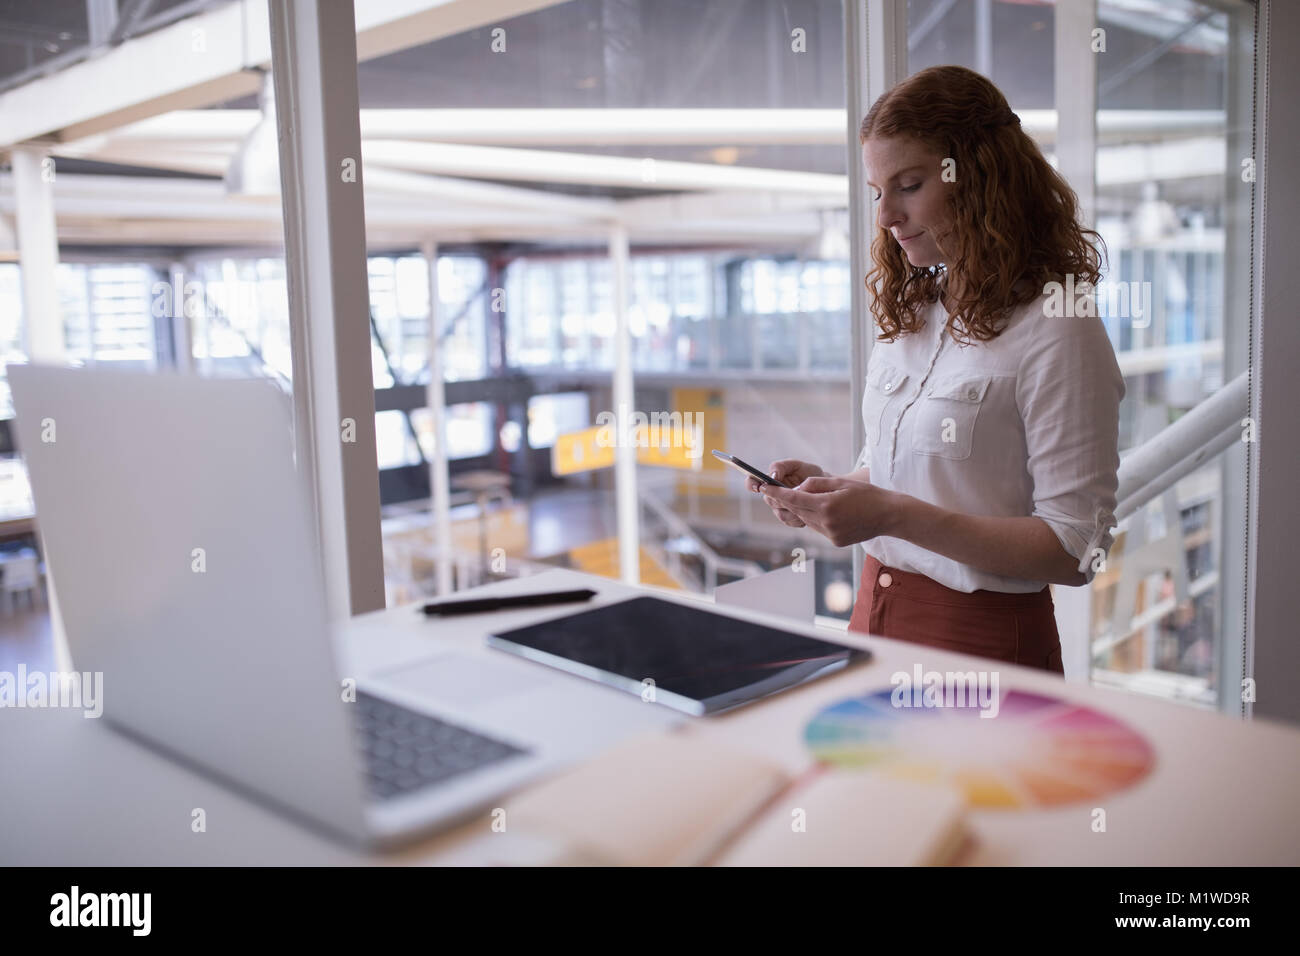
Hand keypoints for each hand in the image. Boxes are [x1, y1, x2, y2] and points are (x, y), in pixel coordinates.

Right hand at [748, 460, 824, 527]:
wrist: (825, 488)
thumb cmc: (809, 474)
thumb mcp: (797, 465)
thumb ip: (782, 466)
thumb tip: (772, 475)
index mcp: (769, 481)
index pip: (752, 483)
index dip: (751, 484)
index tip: (759, 485)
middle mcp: (771, 495)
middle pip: (769, 500)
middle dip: (783, 498)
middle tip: (796, 494)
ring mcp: (778, 508)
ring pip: (780, 513)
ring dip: (793, 509)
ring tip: (807, 502)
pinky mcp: (788, 519)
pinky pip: (789, 521)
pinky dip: (799, 517)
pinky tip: (808, 510)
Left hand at [761, 475, 897, 547]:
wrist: (888, 515)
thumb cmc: (867, 494)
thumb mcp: (841, 482)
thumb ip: (816, 484)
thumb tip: (798, 488)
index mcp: (827, 505)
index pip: (794, 498)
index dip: (777, 493)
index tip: (764, 487)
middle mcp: (826, 522)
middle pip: (798, 510)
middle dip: (786, 500)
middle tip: (774, 491)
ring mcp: (831, 534)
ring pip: (807, 520)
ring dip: (802, 510)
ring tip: (802, 499)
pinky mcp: (835, 541)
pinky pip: (818, 528)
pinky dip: (815, 519)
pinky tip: (822, 512)